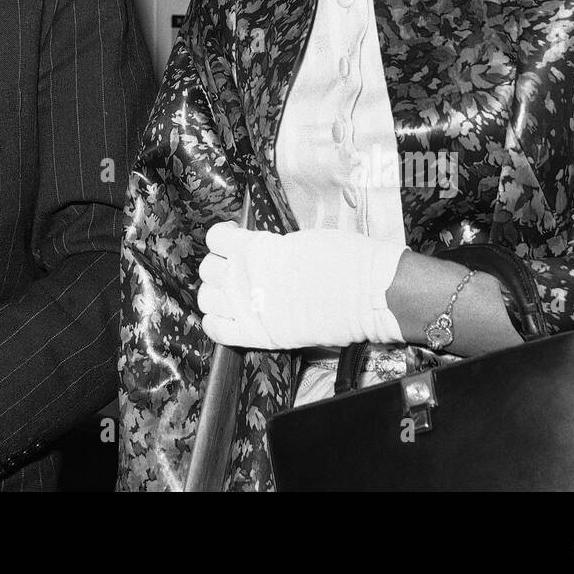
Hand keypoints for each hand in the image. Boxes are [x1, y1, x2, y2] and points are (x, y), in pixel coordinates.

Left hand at [197, 222, 405, 349]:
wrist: (367, 293)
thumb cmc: (345, 260)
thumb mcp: (300, 239)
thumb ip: (271, 246)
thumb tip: (261, 251)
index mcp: (256, 248)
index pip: (215, 238)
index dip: (224, 237)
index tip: (234, 239)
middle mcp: (245, 278)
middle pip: (207, 269)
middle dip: (219, 265)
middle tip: (236, 267)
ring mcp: (250, 309)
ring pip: (206, 299)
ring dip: (216, 293)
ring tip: (233, 292)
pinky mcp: (260, 335)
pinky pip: (217, 330)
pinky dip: (217, 323)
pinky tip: (231, 316)